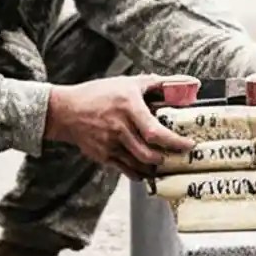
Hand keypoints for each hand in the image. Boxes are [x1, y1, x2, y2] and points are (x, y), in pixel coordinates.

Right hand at [44, 75, 195, 179]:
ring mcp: (110, 144)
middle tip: (179, 156)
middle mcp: (120, 128)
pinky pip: (126, 170)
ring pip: (139, 165)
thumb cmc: (100, 94)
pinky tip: (147, 170)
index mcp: (128, 107)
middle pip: (149, 154)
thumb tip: (187, 83)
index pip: (156, 132)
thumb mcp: (128, 83)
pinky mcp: (103, 155)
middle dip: (168, 158)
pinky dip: (139, 173)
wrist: (66, 110)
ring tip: (165, 162)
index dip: (175, 142)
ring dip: (155, 167)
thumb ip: (157, 84)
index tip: (189, 144)